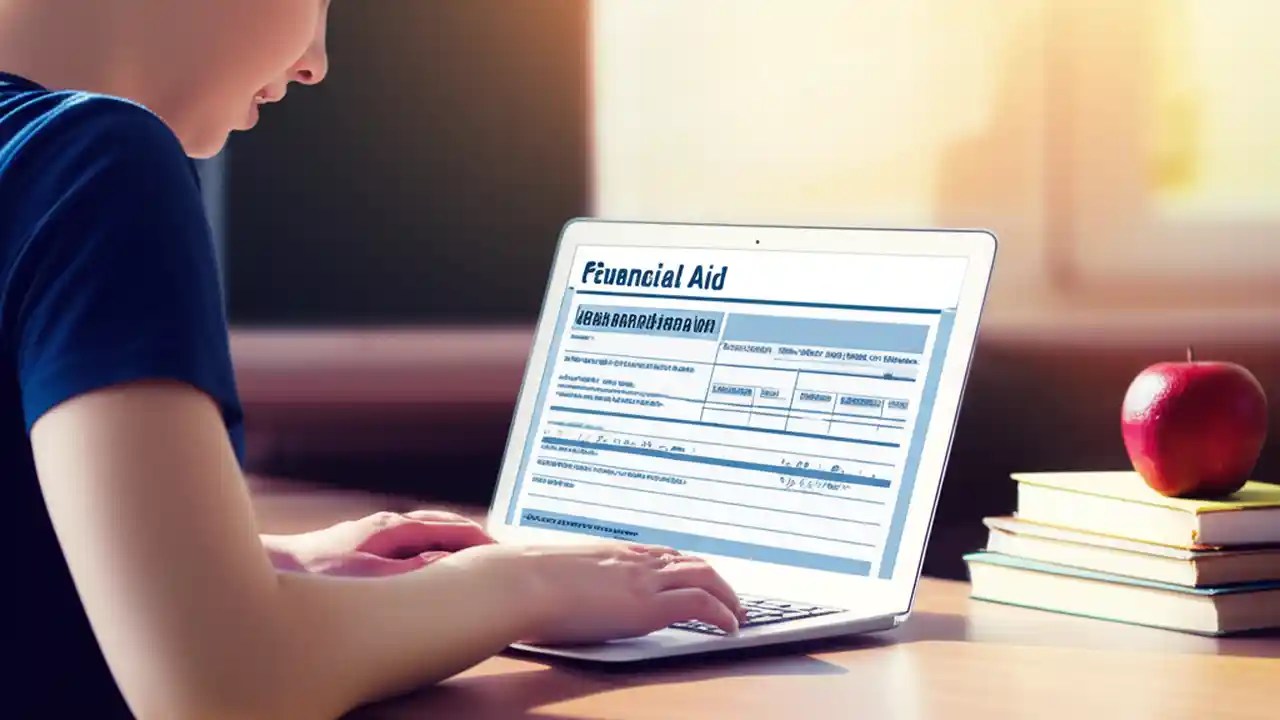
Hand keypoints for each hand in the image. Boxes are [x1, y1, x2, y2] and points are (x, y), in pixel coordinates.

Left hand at [263, 510, 494, 576]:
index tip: (502, 552)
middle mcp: (389, 526)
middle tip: (496, 554)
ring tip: (471, 558)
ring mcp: (377, 535)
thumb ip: (413, 570)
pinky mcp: (365, 546)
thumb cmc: (317, 572)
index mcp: (395, 529)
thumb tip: (449, 565)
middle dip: (471, 538)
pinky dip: (431, 550)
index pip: (450, 529)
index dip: (479, 540)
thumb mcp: (371, 575)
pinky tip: (429, 566)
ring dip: (451, 543)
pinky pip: (411, 543)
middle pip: (442, 526)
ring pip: (426, 533)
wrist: (273, 567)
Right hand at [442, 541, 746, 644]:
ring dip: (727, 594)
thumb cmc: (516, 583)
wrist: (514, 584)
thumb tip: (535, 589)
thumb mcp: (542, 575)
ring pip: (704, 575)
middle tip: (726, 596)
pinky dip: (723, 612)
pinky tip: (731, 626)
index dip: (681, 565)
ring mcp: (642, 579)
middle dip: (713, 577)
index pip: (658, 552)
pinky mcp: (649, 604)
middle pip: (688, 560)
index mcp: (607, 552)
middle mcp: (631, 559)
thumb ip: (555, 578)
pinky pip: (702, 603)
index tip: (691, 575)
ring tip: (738, 613)